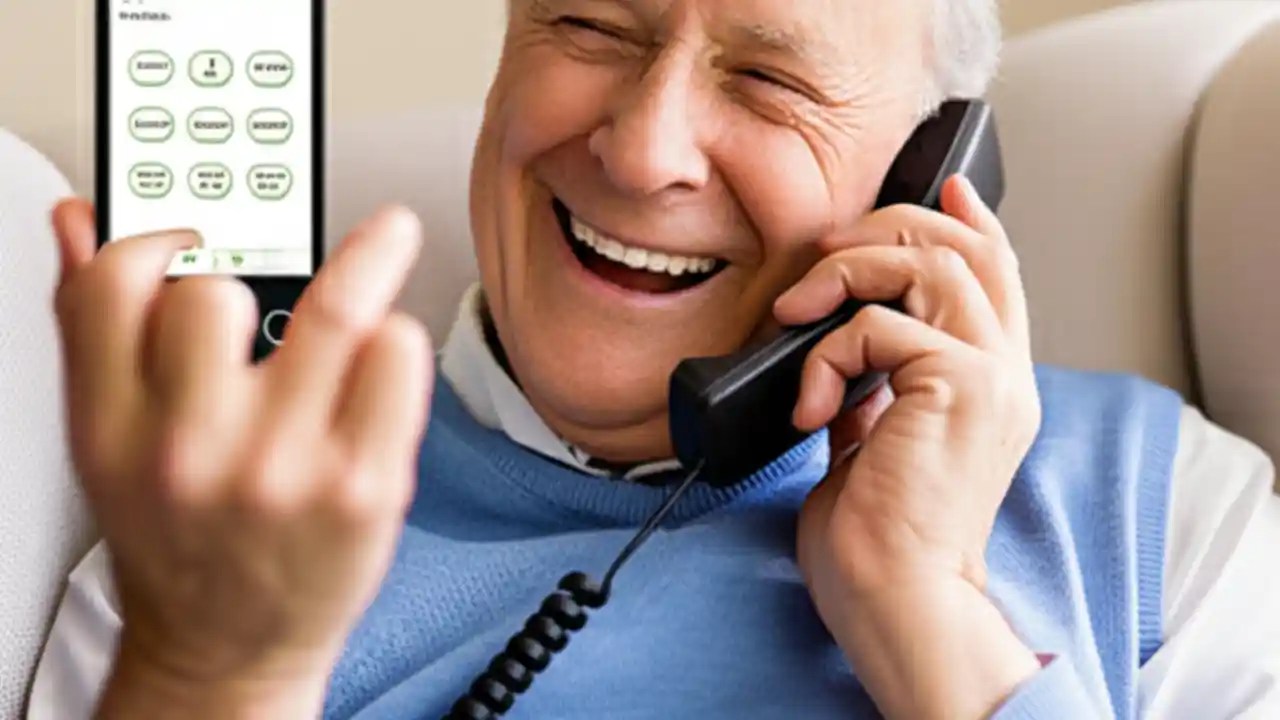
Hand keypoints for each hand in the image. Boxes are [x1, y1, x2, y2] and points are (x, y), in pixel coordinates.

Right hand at [51, 201, 432, 714]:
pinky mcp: (366, 485)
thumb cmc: (180, 546)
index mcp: (114, 428)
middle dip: (251, 277)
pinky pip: (399, 355)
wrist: (230, 652)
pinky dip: (398, 338)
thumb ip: (94, 328)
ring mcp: (287, 468)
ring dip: (360, 276)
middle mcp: (194, 448)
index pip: (111, 284)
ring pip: (335, 309)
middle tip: (282, 283)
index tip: (193, 230)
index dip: (155, 234)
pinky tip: (380, 363)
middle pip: (218, 293)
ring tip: (371, 271)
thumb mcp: (111, 445)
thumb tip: (80, 222)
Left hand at [776, 176, 1042, 718]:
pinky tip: (811, 403)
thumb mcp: (876, 442)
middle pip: (966, 250)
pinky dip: (827, 351)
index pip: (998, 276)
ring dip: (849, 272)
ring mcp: (990, 378)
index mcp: (991, 387)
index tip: (942, 187)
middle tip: (826, 253)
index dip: (971, 222)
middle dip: (888, 229)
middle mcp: (1005, 375)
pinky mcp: (959, 388)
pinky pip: (879, 324)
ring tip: (799, 312)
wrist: (895, 597)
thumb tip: (842, 345)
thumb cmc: (879, 540)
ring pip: (930, 264)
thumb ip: (878, 389)